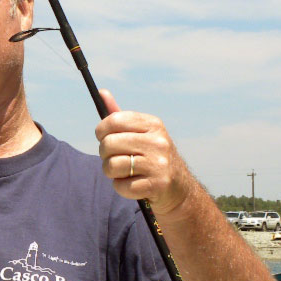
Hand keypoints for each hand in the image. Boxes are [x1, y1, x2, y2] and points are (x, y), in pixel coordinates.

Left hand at [95, 89, 189, 215]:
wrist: (179, 188)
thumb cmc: (152, 157)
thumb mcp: (141, 133)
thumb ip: (119, 116)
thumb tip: (101, 92)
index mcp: (153, 124)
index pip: (114, 120)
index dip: (102, 131)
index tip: (104, 138)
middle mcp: (158, 141)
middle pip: (108, 144)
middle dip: (104, 154)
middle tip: (114, 158)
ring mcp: (159, 164)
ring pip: (112, 166)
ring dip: (111, 172)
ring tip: (122, 172)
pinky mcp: (157, 185)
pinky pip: (121, 186)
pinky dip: (121, 187)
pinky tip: (132, 184)